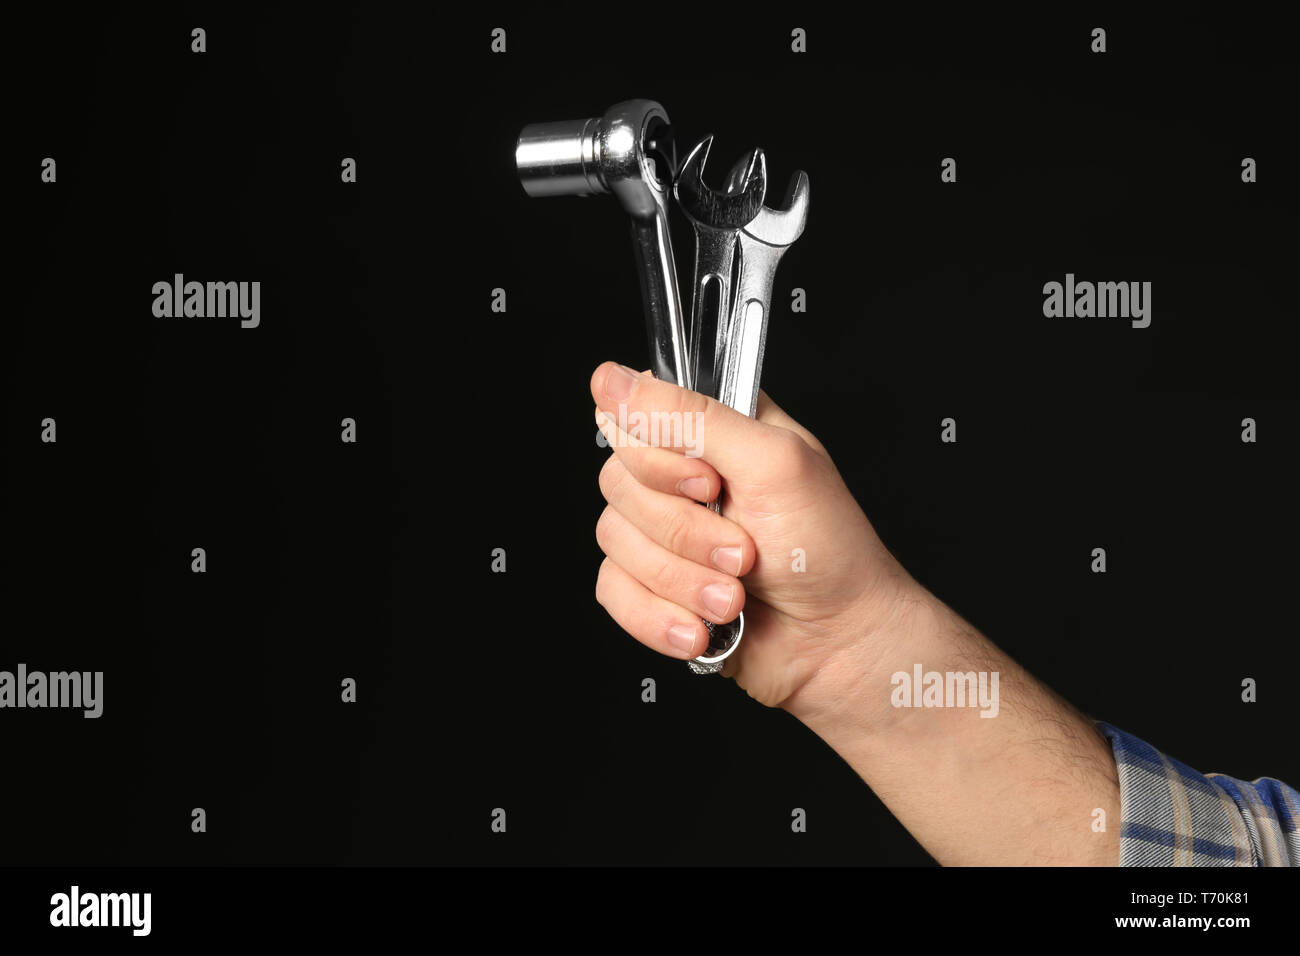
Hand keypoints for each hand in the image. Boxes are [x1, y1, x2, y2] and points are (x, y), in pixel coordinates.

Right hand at [590, 361, 911, 710]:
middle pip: (618, 483)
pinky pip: (613, 591)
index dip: (662, 461)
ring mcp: (666, 533)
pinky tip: (701, 627)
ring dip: (680, 582)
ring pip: (613, 541)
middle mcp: (683, 476)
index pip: (634, 418)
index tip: (710, 484)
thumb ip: (690, 416)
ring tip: (734, 596)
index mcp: (714, 430)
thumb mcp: (772, 463)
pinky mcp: (653, 586)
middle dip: (684, 533)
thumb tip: (613, 380)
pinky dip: (657, 616)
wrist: (839, 646)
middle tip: (743, 550)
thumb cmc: (828, 553)